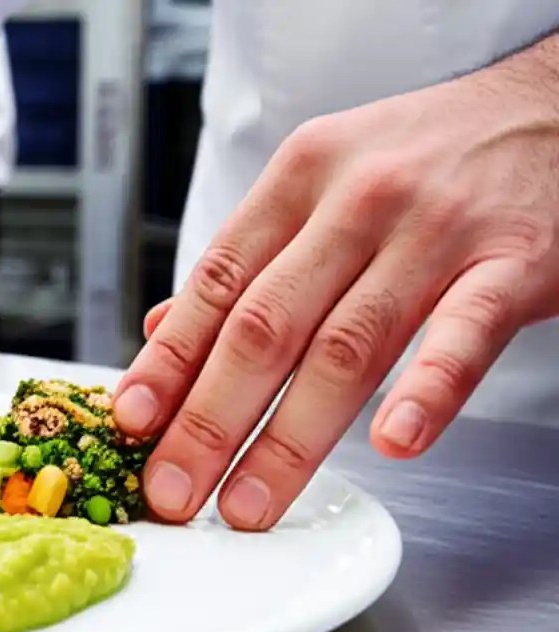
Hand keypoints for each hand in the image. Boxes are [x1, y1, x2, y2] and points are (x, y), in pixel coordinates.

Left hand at [114, 66, 558, 530]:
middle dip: (208, 420)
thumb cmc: (427, 157)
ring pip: (345, 346)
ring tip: (249, 502)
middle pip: (264, 326)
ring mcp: (435, 232)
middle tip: (172, 488)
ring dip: (289, 437)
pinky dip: (425, 391)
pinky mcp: (513, 262)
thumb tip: (165, 332)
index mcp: (299, 180)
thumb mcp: (321, 180)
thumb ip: (249, 259)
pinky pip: (463, 334)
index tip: (132, 422)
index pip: (215, 282)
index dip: (169, 360)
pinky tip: (392, 443)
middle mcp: (355, 201)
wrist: (551, 111)